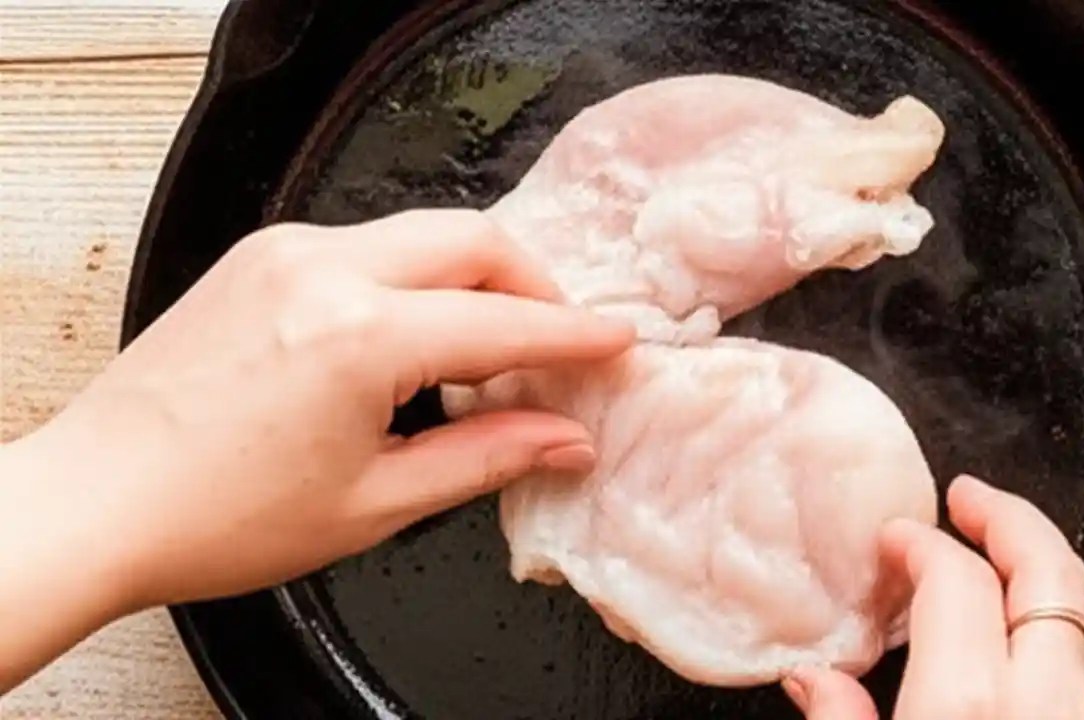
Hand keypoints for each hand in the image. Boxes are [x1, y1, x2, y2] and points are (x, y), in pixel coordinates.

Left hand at [0, 209, 632, 687]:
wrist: (97, 500)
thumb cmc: (218, 516)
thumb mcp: (374, 502)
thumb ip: (486, 457)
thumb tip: (565, 440)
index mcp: (357, 336)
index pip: (503, 321)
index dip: (575, 334)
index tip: (620, 340)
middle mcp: (322, 269)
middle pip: (472, 239)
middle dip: (533, 283)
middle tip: (559, 342)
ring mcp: (284, 251)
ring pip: (421, 232)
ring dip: (474, 278)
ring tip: (489, 349)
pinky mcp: (261, 254)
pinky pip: (369, 243)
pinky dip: (416, 277)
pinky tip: (416, 335)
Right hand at [781, 476, 1083, 719]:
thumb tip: (814, 679)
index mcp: (967, 706)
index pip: (955, 579)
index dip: (922, 542)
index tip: (898, 538)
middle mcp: (1046, 706)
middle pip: (1048, 572)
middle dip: (1009, 518)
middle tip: (970, 499)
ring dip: (1057, 572)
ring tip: (1016, 557)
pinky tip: (1067, 640)